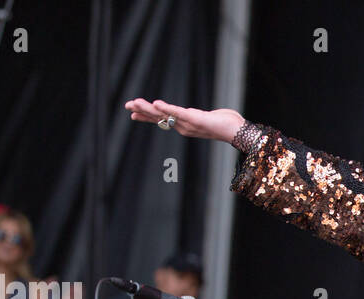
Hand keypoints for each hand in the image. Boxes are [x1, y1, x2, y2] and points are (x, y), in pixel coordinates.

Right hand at [124, 98, 245, 142]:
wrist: (236, 131)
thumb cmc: (223, 123)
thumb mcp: (204, 118)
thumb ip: (195, 116)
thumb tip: (190, 114)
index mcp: (183, 125)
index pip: (161, 120)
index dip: (146, 116)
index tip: (133, 114)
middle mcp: (183, 126)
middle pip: (159, 117)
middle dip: (142, 111)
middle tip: (127, 106)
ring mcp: (188, 123)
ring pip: (165, 115)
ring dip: (149, 109)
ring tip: (136, 103)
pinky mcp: (195, 119)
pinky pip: (178, 113)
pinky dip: (167, 108)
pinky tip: (156, 103)